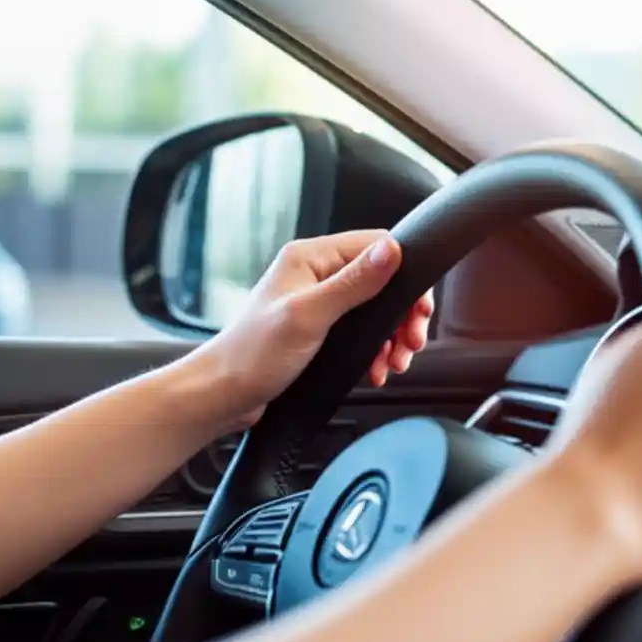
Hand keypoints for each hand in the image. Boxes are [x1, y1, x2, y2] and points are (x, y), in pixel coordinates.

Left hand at [188, 230, 433, 433]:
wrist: (223, 396)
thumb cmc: (252, 355)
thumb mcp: (309, 316)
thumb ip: (353, 283)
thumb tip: (392, 250)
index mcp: (310, 258)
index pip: (375, 245)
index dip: (405, 275)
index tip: (418, 309)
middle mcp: (316, 274)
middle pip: (381, 280)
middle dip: (403, 314)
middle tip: (412, 341)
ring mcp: (318, 302)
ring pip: (376, 309)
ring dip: (393, 336)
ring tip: (396, 361)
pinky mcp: (320, 329)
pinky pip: (362, 331)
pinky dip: (376, 350)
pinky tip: (377, 369)